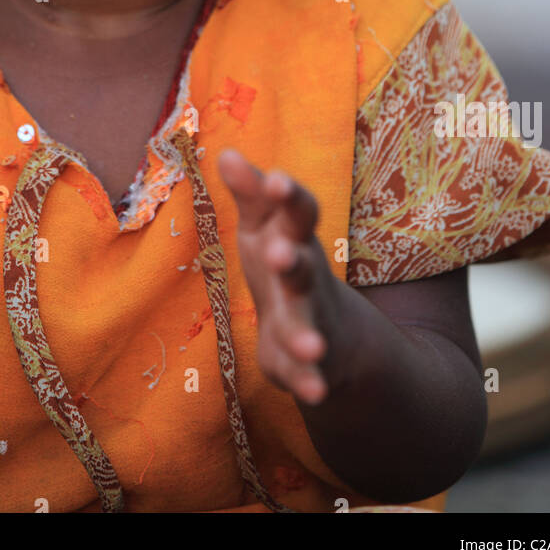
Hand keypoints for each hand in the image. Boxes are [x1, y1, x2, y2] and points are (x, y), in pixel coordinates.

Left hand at [218, 148, 337, 405]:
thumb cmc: (280, 257)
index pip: (297, 211)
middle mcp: (306, 277)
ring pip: (309, 324)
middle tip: (280, 254)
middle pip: (302, 267)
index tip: (275, 181)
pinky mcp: (303, 362)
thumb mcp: (262, 224)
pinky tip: (314, 396)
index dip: (288, 196)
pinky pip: (306, 374)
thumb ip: (248, 192)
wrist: (323, 324)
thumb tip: (226, 153)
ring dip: (309, 333)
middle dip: (293, 262)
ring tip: (311, 346)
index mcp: (292, 237)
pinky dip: (309, 383)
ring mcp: (310, 319)